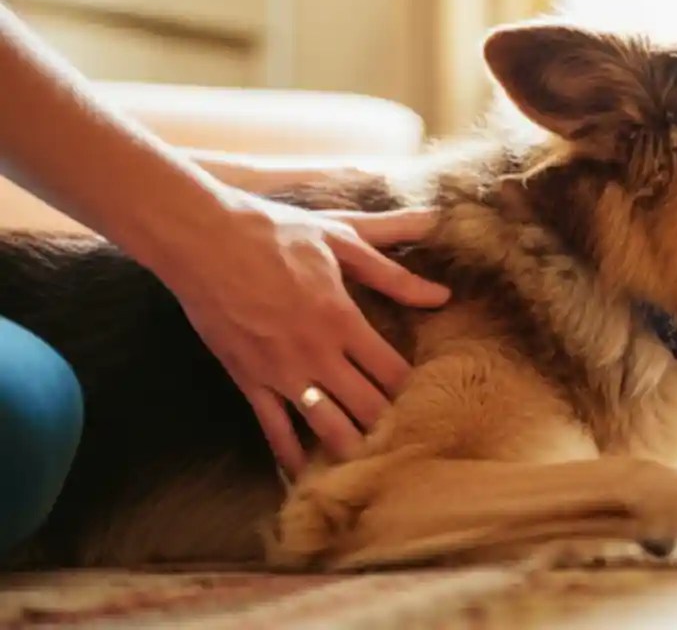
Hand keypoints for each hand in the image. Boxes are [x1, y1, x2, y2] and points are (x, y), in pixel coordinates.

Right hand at [157, 193, 448, 476]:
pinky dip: (291, 455)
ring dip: (351, 447)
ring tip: (373, 466)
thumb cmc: (276, 234)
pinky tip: (305, 475)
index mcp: (344, 320)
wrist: (203, 240)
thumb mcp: (342, 240)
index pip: (393, 373)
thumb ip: (394, 272)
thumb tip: (442, 294)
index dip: (414, 392)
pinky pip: (273, 428)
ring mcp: (281, 373)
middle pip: (368, 408)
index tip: (430, 402)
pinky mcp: (248, 381)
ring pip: (327, 427)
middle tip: (410, 443)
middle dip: (391, 427)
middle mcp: (317, 355)